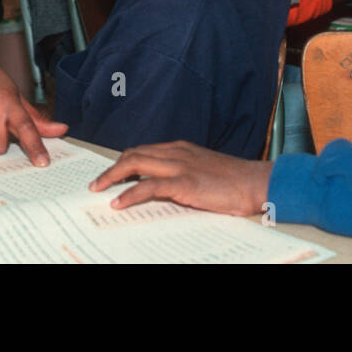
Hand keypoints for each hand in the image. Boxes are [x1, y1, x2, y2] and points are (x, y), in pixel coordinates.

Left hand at [89, 141, 272, 216]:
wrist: (255, 182)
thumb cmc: (234, 181)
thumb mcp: (204, 172)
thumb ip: (183, 175)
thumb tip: (163, 190)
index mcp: (181, 148)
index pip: (143, 150)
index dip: (124, 161)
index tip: (110, 173)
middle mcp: (177, 152)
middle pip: (134, 154)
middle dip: (112, 168)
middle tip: (96, 182)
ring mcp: (180, 166)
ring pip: (136, 164)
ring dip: (113, 177)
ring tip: (98, 189)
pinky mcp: (185, 183)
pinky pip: (149, 186)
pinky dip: (130, 193)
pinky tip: (118, 203)